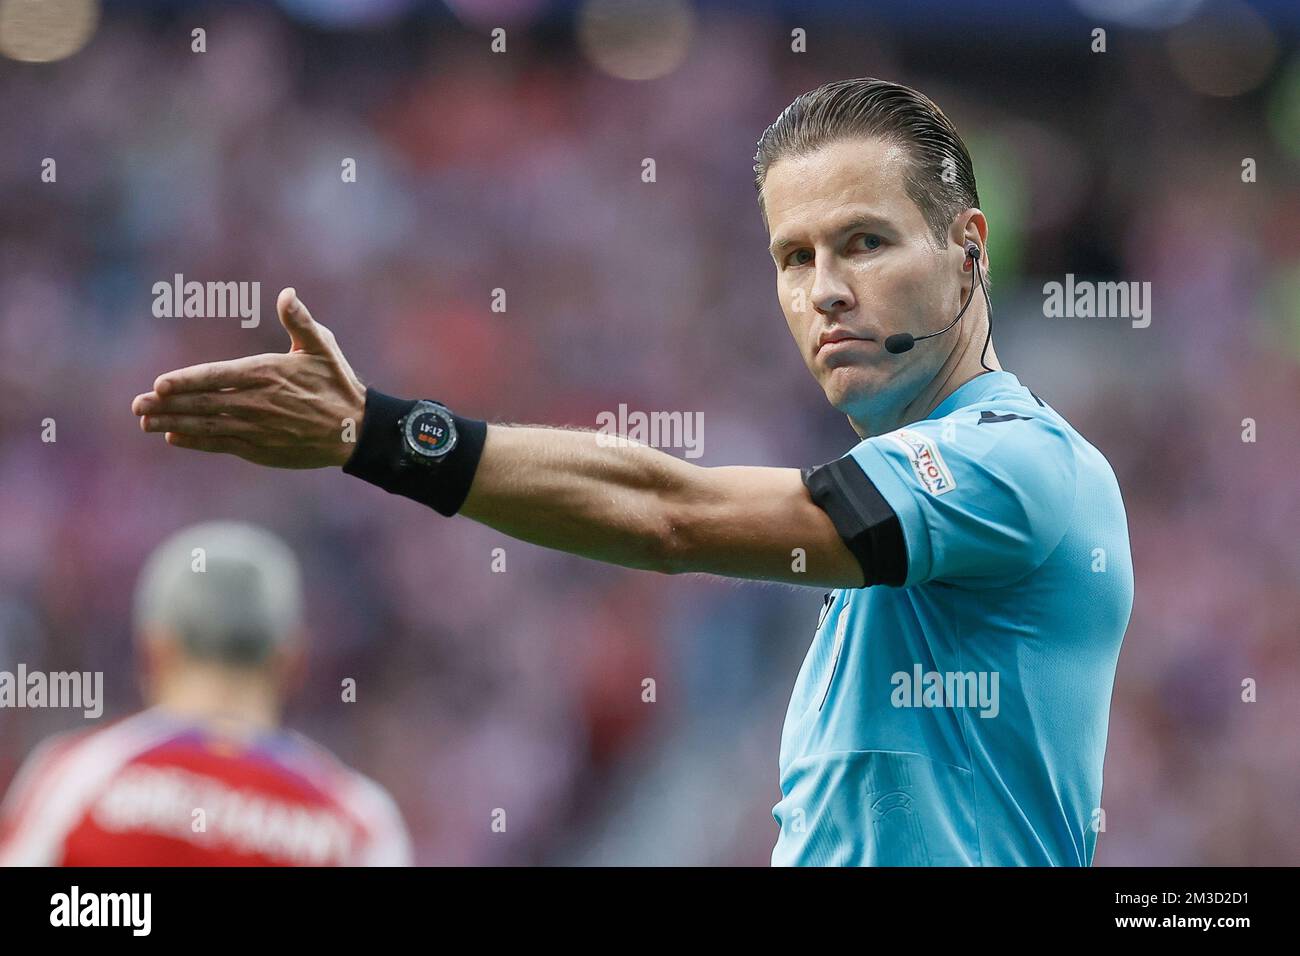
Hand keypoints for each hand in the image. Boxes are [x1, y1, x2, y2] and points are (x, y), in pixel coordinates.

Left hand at [132, 288, 366, 468]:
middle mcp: (257, 403)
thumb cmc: (337, 384)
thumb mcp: (323, 347)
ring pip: (207, 426)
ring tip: (146, 422)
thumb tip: (287, 294)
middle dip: (167, 405)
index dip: (187, 381)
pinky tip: (174, 438)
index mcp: (267, 374)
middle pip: (204, 404)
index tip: (160, 384)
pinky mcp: (260, 448)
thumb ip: (300, 321)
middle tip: (136, 405)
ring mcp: (257, 428)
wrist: (355, 431)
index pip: (217, 377)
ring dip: (173, 424)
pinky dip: (196, 442)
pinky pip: (221, 444)